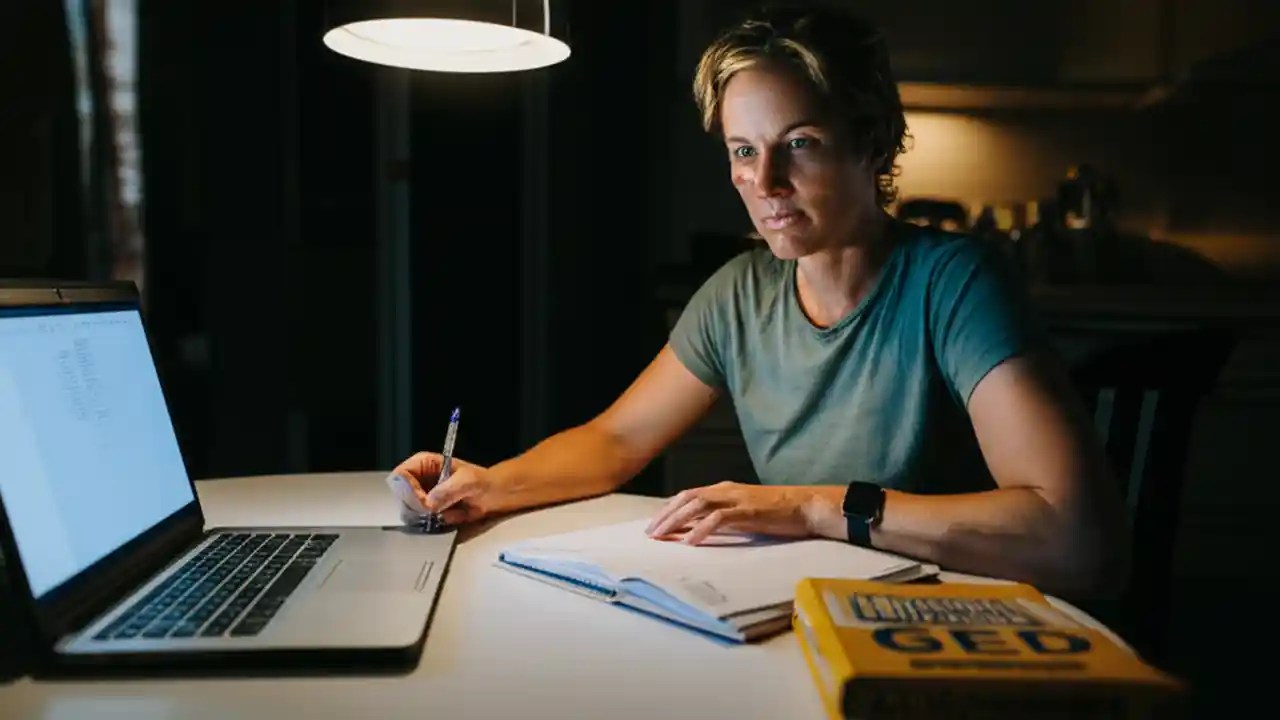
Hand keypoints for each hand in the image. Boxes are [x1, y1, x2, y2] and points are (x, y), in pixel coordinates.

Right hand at [390, 451, 497, 524]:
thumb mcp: (468, 481)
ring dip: (432, 517)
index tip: (424, 503)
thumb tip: (429, 503)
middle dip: (420, 508)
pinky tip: (454, 516)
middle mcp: (418, 479)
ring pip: (410, 513)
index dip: (408, 491)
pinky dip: (438, 523)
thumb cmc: (482, 481)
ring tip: (453, 511)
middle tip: (440, 510)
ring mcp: (421, 497)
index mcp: (423, 463)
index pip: (400, 476)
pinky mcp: (427, 512)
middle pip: (402, 498)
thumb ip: (448, 490)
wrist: (494, 495)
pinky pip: (422, 523)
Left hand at [644, 481, 816, 544]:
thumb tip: (699, 532)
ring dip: (677, 521)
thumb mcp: (745, 513)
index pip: (689, 495)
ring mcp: (737, 499)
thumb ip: (723, 518)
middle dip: (666, 515)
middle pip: (687, 498)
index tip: (654, 525)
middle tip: (650, 533)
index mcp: (725, 489)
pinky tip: (690, 542)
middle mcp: (727, 490)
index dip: (669, 509)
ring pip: (698, 505)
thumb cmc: (779, 512)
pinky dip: (702, 529)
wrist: (808, 506)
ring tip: (662, 536)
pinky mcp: (749, 511)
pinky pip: (719, 518)